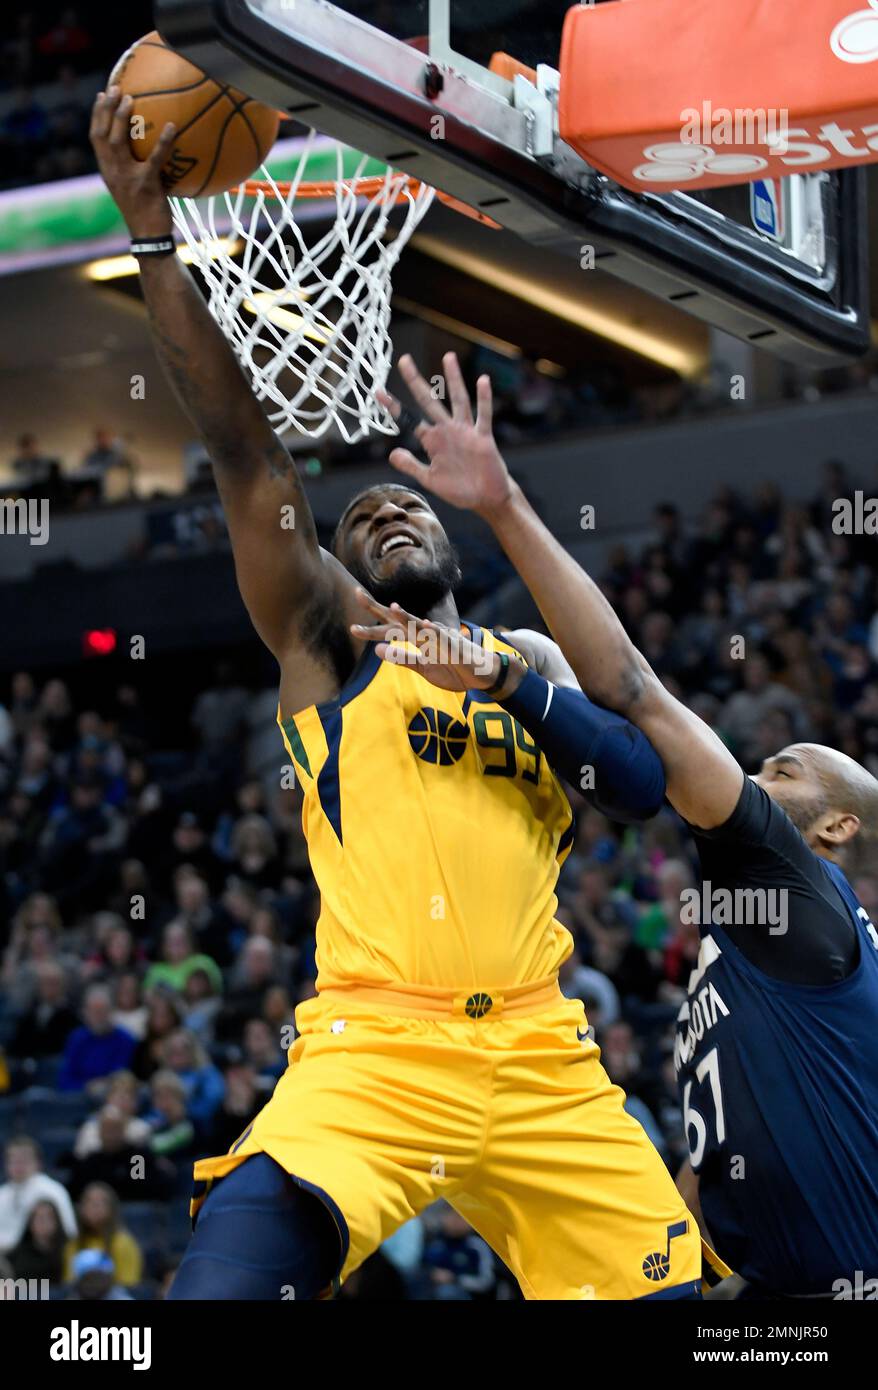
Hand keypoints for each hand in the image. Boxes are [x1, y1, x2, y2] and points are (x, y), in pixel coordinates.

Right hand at [89, 87, 175, 237]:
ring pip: (118, 142)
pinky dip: (164, 141)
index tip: (102, 95)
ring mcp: (127, 177)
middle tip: (115, 88)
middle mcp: (112, 172)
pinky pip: (155, 158)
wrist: (148, 236)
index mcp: (107, 171)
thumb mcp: (130, 187)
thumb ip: (130, 166)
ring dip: (122, 118)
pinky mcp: (147, 184)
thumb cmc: (144, 211)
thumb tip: (145, 145)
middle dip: (106, 109)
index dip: (97, 115)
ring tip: (131, 99)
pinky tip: (172, 126)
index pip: (95, 138)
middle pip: (102, 135)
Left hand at [350, 589, 524, 695]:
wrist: (480, 675)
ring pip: (419, 625)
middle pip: (398, 619)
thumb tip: (377, 651)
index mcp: (416, 639)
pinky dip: (434, 632)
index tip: (352, 628)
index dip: (371, 630)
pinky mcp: (454, 645)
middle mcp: (425, 634)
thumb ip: (402, 658)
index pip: (390, 631)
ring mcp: (440, 637)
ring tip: (392, 608)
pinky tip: (425, 625)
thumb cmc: (453, 669)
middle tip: (357, 594)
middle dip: (378, 609)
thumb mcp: (423, 668)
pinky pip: (443, 637)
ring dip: (406, 617)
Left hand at [378, 352, 514, 517]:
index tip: (378, 392)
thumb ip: (412, 466)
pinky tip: (482, 380)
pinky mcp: (483, 438)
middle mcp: (447, 431)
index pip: (410, 419)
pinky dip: (484, 398)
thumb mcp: (430, 480)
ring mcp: (466, 432)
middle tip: (404, 360)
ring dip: (453, 379)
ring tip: (447, 356)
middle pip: (429, 401)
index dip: (395, 407)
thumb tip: (391, 454)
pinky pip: (483, 415)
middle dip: (416, 382)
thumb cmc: (460, 490)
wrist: (486, 499)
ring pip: (457, 400)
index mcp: (433, 441)